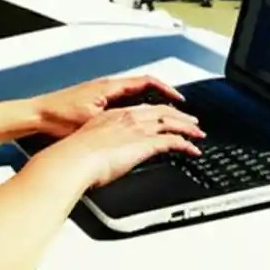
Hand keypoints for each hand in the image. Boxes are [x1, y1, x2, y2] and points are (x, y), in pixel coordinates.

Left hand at [32, 75, 185, 138]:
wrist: (34, 115)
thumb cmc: (57, 116)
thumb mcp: (91, 119)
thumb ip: (115, 119)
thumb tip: (137, 125)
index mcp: (110, 86)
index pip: (147, 81)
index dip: (167, 90)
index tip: (180, 100)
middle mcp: (107, 86)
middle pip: (145, 86)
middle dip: (164, 96)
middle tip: (179, 110)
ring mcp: (101, 92)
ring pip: (135, 93)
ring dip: (151, 102)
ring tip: (164, 114)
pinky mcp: (95, 101)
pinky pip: (124, 100)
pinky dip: (137, 107)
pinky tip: (138, 121)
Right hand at [48, 105, 204, 186]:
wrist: (70, 160)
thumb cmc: (71, 157)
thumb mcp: (86, 144)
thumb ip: (98, 145)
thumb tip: (102, 156)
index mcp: (112, 115)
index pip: (142, 109)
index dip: (157, 111)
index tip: (166, 114)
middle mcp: (128, 118)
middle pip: (162, 111)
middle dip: (179, 116)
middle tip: (191, 121)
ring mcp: (138, 128)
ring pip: (172, 122)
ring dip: (188, 128)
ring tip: (198, 133)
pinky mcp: (146, 142)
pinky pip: (174, 140)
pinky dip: (187, 144)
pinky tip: (193, 149)